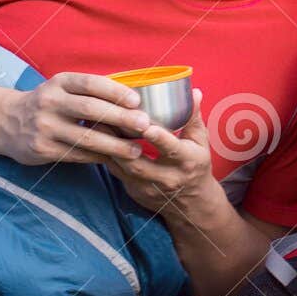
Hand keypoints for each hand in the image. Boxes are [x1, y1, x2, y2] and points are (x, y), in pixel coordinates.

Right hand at [0, 72, 150, 165]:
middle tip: (144, 125)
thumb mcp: (62, 88)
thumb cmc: (48, 103)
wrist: (5, 121)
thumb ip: (91, 92)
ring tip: (136, 150)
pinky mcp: (42, 149)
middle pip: (90, 110)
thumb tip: (134, 102)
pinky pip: (77, 154)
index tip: (137, 101)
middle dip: (120, 118)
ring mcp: (45, 127)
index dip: (115, 91)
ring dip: (114, 145)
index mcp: (59, 83)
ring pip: (85, 137)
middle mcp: (50, 102)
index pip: (90, 83)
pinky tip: (115, 159)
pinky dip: (99, 157)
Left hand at [106, 88, 220, 222]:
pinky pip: (116, 173)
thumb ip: (193, 117)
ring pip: (124, 168)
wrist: (191, 203)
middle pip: (140, 162)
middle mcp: (167, 178)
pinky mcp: (134, 191)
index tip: (147, 126)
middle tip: (109, 119)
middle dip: (123, 143)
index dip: (159, 139)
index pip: (172, 150)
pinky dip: (106, 156)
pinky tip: (96, 140)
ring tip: (98, 125)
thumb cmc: (196, 165)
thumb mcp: (200, 142)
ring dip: (109, 148)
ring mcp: (148, 188)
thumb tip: (193, 91)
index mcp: (187, 162)